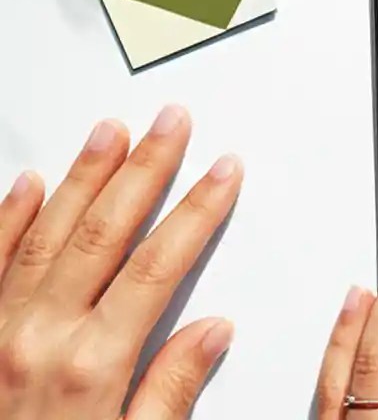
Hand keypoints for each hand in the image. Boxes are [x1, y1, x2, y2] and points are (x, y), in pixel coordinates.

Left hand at [0, 106, 241, 418]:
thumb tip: (213, 332)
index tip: (223, 173)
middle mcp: (40, 337)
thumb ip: (172, 388)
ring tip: (111, 132)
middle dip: (146, 168)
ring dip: (83, 175)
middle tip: (171, 124)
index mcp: (93, 365)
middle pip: (105, 232)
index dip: (197, 210)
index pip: (162, 264)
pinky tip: (31, 182)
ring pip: (46, 231)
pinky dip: (9, 215)